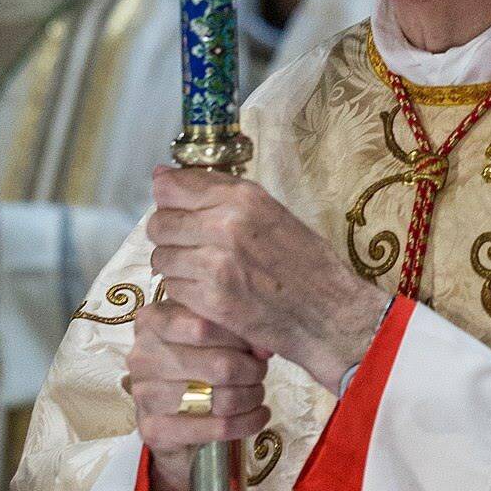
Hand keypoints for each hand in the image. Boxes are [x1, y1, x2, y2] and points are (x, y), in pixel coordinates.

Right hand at [127, 299, 270, 490]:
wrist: (169, 412)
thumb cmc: (194, 360)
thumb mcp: (208, 333)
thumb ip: (234, 328)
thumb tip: (264, 348)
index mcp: (152, 321)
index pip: (206, 326)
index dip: (242, 338)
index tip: (259, 347)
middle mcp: (143, 356)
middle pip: (220, 366)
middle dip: (252, 371)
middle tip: (260, 372)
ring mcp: (144, 395)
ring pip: (222, 399)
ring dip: (251, 397)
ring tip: (257, 393)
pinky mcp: (155, 429)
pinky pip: (216, 428)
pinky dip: (247, 423)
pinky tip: (258, 415)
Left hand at [146, 166, 388, 398]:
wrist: (330, 315)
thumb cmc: (306, 264)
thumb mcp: (271, 213)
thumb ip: (217, 193)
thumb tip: (161, 175)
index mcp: (244, 197)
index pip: (171, 187)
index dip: (169, 201)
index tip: (179, 212)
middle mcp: (227, 224)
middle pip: (159, 223)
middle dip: (170, 237)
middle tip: (192, 248)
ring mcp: (217, 264)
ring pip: (162, 258)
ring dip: (177, 267)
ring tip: (205, 273)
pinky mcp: (212, 301)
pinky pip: (173, 289)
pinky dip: (186, 293)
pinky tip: (211, 294)